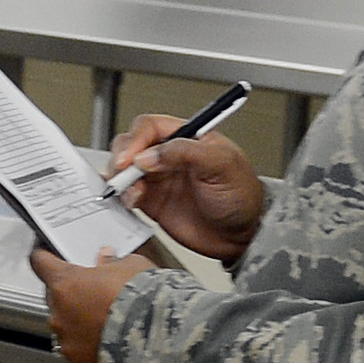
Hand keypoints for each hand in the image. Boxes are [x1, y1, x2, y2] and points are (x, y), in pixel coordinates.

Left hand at [30, 246, 154, 362]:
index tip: (45, 255)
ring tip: (106, 317)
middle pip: (55, 296)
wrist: (153, 339)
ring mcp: (66, 339)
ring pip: (65, 323)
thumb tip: (108, 259)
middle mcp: (58, 312)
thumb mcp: (130, 267)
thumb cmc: (140, 300)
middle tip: (94, 289)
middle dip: (71, 292)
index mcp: (65, 283)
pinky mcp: (78, 360)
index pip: (40, 262)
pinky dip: (89, 342)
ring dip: (79, 319)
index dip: (44, 256)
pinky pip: (78, 347)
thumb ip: (113, 262)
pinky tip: (109, 338)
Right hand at [104, 119, 266, 260]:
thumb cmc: (242, 195)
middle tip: (124, 172)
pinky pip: (128, 194)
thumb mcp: (221, 165)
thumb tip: (148, 155)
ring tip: (131, 191)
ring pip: (125, 169)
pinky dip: (123, 197)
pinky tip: (131, 201)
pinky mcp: (153, 202)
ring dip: (120, 178)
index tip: (132, 156)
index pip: (150, 127)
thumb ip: (185, 153)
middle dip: (122, 156)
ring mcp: (159, 179)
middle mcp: (169, 155)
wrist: (243, 235)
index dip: (137, 138)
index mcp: (187, 137)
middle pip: (131, 144)